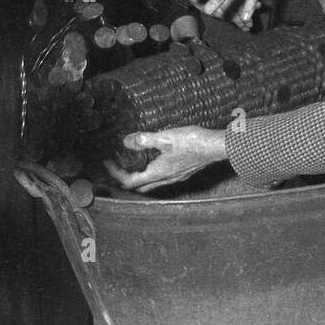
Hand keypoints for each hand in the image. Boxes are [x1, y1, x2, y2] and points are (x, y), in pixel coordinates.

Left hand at [107, 125, 227, 191]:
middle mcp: (166, 179)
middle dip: (125, 178)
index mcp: (158, 172)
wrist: (217, 147)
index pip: (130, 180)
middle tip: (117, 165)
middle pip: (139, 186)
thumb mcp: (165, 137)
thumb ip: (144, 140)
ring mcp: (175, 177)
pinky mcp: (183, 173)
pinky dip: (151, 172)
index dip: (115, 173)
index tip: (107, 162)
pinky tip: (154, 161)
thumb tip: (126, 142)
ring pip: (151, 183)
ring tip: (132, 163)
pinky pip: (162, 178)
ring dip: (139, 176)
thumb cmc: (194, 142)